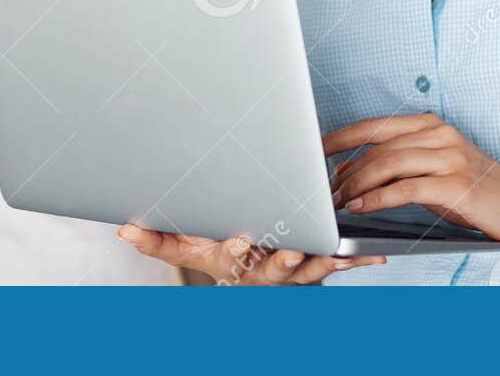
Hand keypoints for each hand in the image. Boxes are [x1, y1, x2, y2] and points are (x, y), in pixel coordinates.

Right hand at [116, 225, 383, 285]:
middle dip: (283, 261)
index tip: (236, 242)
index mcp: (235, 263)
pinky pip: (341, 262)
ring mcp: (295, 269)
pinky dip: (358, 259)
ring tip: (339, 252)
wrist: (250, 269)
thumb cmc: (221, 252)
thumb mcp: (188, 247)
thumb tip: (123, 228)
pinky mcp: (320, 262)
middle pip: (275, 268)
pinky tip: (376, 254)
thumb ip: (157, 239)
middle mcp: (266, 270)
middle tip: (291, 252)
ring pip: (311, 268)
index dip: (233, 250)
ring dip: (325, 261)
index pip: (231, 256)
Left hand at [326, 113, 499, 241]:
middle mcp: (439, 135)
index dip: (340, 136)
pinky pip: (406, 188)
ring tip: (337, 202)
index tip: (314, 149)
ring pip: (388, 164)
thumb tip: (349, 171)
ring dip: (356, 185)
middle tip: (325, 193)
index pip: (375, 125)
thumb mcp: (433, 169)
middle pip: (378, 148)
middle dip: (345, 172)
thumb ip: (397, 165)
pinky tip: (361, 207)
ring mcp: (449, 157)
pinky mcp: (456, 184)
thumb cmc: (475, 189)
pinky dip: (378, 198)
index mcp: (430, 126)